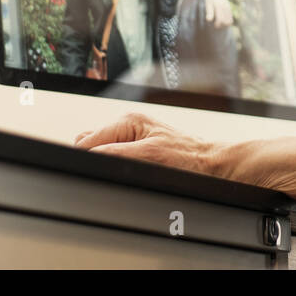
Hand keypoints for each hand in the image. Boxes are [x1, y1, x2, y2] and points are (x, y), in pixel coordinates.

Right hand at [74, 112, 224, 177]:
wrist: (211, 165)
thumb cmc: (188, 159)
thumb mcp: (148, 156)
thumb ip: (115, 154)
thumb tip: (90, 156)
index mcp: (128, 121)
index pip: (87, 140)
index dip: (84, 158)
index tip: (86, 173)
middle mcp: (128, 125)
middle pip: (89, 143)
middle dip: (92, 159)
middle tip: (109, 175)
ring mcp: (133, 136)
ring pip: (100, 150)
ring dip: (103, 163)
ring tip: (124, 174)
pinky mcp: (138, 147)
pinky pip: (113, 155)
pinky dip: (113, 165)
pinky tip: (129, 173)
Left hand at [204, 0, 232, 26]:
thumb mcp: (208, 3)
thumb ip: (209, 12)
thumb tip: (209, 20)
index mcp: (220, 6)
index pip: (221, 19)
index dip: (218, 24)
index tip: (214, 26)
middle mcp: (225, 7)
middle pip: (227, 21)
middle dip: (222, 25)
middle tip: (216, 25)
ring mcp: (228, 7)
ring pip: (230, 19)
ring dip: (225, 24)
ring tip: (219, 23)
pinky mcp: (229, 7)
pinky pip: (230, 16)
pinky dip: (227, 20)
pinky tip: (222, 20)